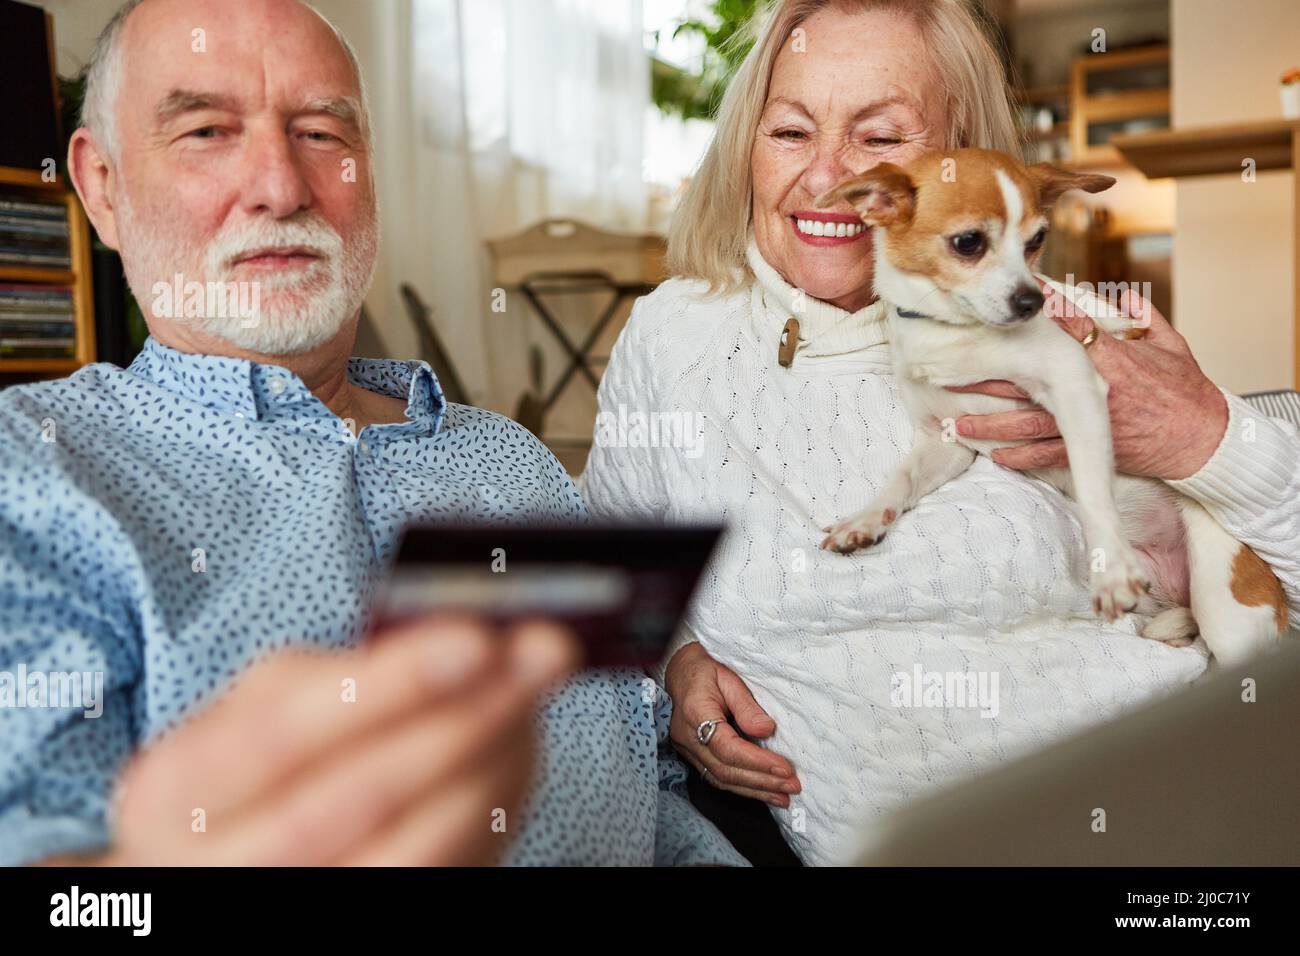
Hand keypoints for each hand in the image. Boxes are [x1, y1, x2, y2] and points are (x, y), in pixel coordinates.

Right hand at [97, 616, 576, 865]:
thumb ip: (337, 674)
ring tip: (535, 702)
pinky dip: (492, 818)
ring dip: (493, 771)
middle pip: (356, 798)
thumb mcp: (258, 706)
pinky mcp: (352, 932)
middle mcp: (222, 867)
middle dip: (464, 719)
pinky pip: (439, 882)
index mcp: (176, 790)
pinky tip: (516, 757)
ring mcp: (290, 911)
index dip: (383, 687)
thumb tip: (462, 639)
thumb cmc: (252, 770)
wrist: (223, 869)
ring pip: (411, 854)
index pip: (280, 735)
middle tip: (543, 655)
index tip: (476, 637)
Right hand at [665, 642, 799, 806]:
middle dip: (762, 781)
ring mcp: (687, 749)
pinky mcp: (692, 756)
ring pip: (721, 779)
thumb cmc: (705, 670)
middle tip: (792, 786)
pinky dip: (742, 788)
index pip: (728, 747)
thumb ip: (746, 705)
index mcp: (695, 713)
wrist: (679, 671)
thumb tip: (767, 730)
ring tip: (783, 796)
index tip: (785, 768)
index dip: (757, 761)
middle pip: (726, 770)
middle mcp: (687, 737)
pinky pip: (717, 777)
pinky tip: (763, 793)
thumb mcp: (728, 677)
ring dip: (755, 791)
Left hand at [948, 286, 1227, 479]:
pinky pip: (1048, 454)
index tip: (1010, 308)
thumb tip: (1123, 297)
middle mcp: (1094, 389)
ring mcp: (1090, 421)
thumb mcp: (1171, 347)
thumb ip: (1143, 320)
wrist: (1205, 441)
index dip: (1040, 319)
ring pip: (1029, 420)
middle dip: (989, 373)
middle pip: (1031, 377)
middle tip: (950, 369)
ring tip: (955, 419)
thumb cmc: (1189, 393)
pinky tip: (994, 454)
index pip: (1071, 331)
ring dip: (991, 421)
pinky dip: (1020, 456)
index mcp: (1113, 358)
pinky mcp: (1092, 449)